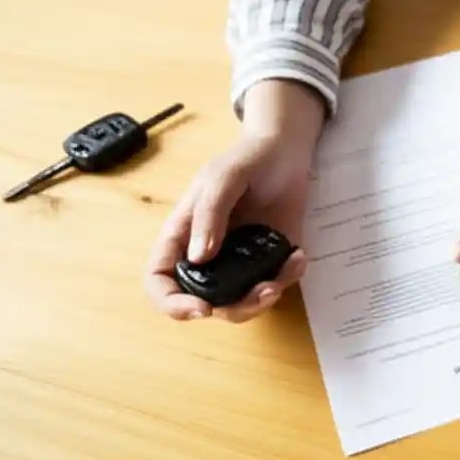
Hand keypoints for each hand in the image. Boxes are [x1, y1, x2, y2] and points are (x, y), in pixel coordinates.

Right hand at [143, 80, 324, 322]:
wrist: (286, 151)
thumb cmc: (246, 159)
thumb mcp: (222, 177)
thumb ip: (210, 214)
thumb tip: (199, 258)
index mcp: (183, 236)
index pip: (160, 280)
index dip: (171, 302)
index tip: (201, 308)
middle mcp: (207, 256)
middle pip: (205, 302)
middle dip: (233, 308)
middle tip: (263, 290)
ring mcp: (239, 261)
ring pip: (240, 303)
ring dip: (260, 301)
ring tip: (280, 279)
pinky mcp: (269, 260)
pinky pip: (274, 284)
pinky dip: (287, 279)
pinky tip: (298, 256)